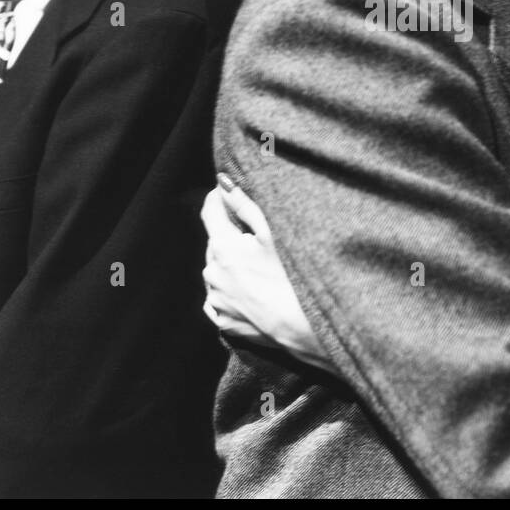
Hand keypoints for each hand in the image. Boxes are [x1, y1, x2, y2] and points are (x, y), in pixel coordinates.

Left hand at [201, 175, 335, 374]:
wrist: (300, 327)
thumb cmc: (290, 276)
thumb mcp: (271, 233)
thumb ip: (244, 204)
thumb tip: (223, 183)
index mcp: (222, 247)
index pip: (209, 212)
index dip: (218, 198)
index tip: (226, 192)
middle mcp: (211, 273)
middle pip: (215, 241)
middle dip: (229, 234)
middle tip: (255, 236)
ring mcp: (215, 299)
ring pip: (217, 270)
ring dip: (230, 263)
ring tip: (258, 267)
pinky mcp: (222, 320)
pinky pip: (219, 297)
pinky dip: (230, 289)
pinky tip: (252, 290)